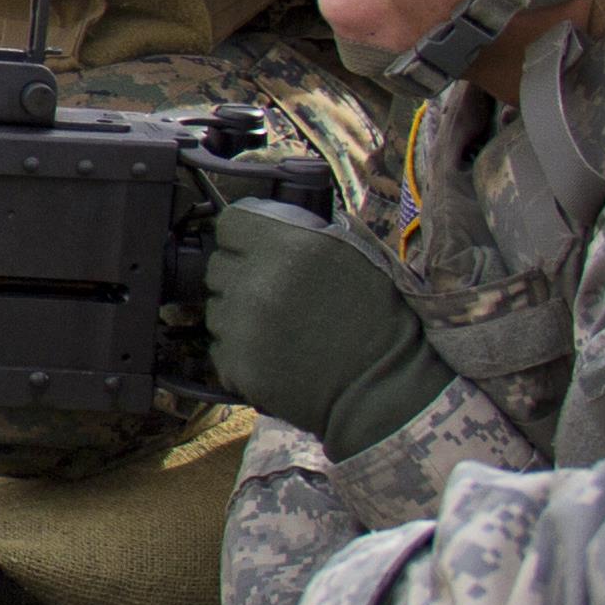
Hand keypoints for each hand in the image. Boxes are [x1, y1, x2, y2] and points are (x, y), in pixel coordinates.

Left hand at [200, 199, 453, 456]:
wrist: (387, 386)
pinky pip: (221, 348)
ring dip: (239, 316)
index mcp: (290, 245)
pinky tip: (277, 356)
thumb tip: (270, 219)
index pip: (230, 224)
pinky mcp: (237, 365)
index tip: (257, 248)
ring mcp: (243, 326)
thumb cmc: (379, 318)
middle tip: (278, 296)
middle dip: (243, 276)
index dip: (244, 237)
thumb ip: (306, 232)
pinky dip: (242, 353)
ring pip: (217, 309)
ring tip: (282, 330)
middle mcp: (259, 282)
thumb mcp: (354, 253)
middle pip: (219, 266)